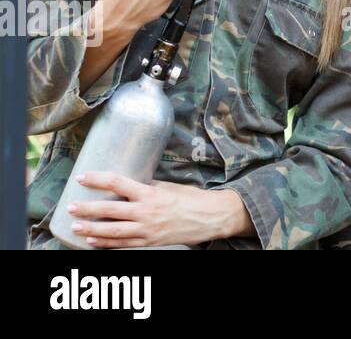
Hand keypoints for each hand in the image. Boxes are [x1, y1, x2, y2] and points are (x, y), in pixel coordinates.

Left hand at [63, 175, 252, 247]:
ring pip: (112, 231)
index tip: (83, 177)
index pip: (118, 183)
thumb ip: (147, 187)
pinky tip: (92, 241)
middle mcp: (146, 212)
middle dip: (87, 209)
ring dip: (91, 230)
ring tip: (75, 226)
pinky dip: (105, 244)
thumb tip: (128, 184)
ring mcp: (146, 230)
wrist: (210, 218)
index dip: (98, 180)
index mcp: (151, 193)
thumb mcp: (169, 187)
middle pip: (110, 210)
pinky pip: (122, 244)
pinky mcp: (148, 242)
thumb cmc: (191, 198)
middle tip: (70, 206)